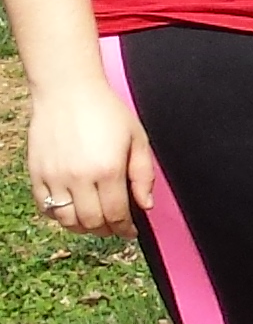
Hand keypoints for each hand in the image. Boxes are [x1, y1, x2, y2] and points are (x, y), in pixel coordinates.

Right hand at [28, 83, 150, 236]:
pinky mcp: (36, 174)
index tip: (131, 231)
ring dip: (83, 227)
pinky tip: (72, 209)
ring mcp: (54, 177)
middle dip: (107, 230)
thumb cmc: (106, 112)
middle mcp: (79, 177)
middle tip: (115, 227)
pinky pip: (45, 208)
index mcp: (108, 169)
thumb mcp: (137, 138)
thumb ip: (143, 174)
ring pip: (67, 221)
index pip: (116, 214)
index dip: (125, 228)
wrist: (68, 92)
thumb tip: (145, 206)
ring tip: (94, 221)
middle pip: (91, 222)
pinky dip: (59, 216)